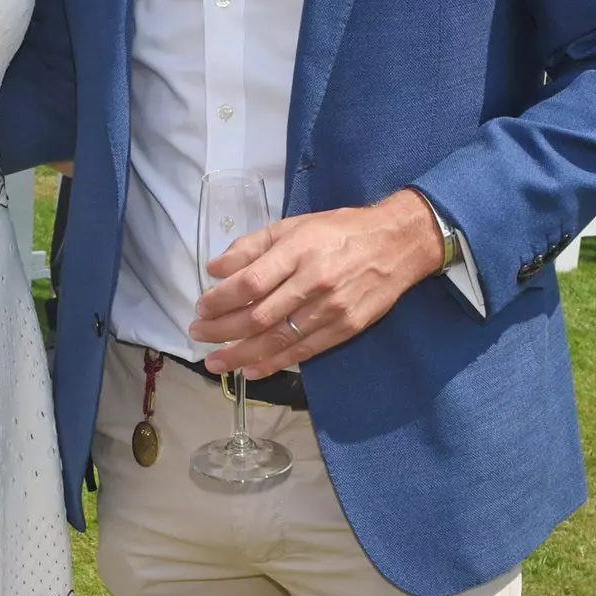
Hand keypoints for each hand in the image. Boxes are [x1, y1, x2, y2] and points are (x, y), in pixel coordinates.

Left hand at [189, 190, 444, 378]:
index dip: (220, 300)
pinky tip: (251, 369)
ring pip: (277, 339)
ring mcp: (331, 309)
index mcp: (299, 251)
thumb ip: (253, 245)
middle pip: (258, 315)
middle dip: (221, 330)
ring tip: (215, 362)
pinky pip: (303, 352)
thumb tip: (216, 269)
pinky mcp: (345, 328)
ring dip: (240, 354)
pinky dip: (274, 363)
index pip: (250, 282)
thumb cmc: (341, 231)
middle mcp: (313, 282)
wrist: (397, 244)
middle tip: (198, 334)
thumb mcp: (295, 225)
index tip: (201, 307)